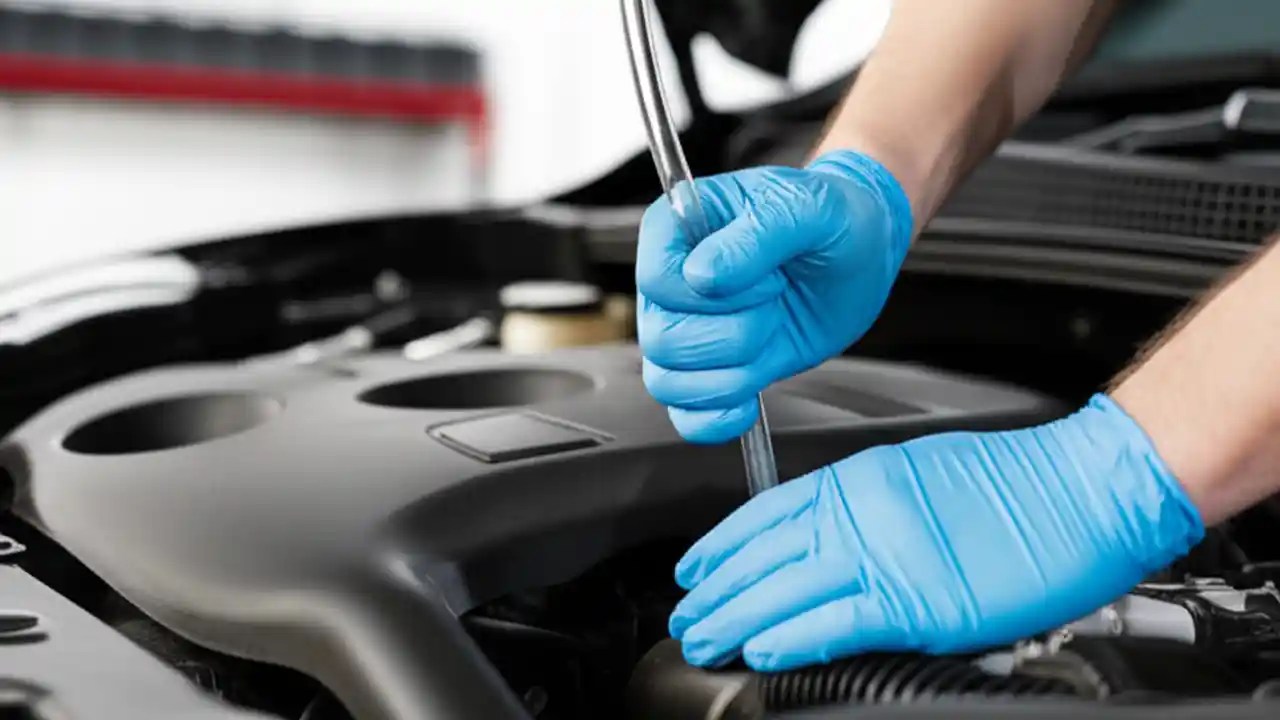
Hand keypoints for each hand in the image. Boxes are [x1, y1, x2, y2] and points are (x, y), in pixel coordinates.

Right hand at [636, 150, 912, 443]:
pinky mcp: (708, 370)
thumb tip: (701, 275)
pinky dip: (716, 418)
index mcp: (675, 230)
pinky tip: (748, 402)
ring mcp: (684, 329)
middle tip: (774, 303)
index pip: (657, 282)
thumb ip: (755, 236)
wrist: (861, 252)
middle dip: (736, 334)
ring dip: (734, 373)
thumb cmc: (829, 218)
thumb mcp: (807, 209)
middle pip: (663, 339)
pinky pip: (685, 415)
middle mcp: (669, 283)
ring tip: (769, 335)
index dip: (715, 295)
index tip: (765, 279)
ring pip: (669, 382)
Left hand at [668, 394, 1203, 670]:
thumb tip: (827, 536)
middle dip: (717, 591)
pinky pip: (839, 621)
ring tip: (704, 639)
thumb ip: (866, 507)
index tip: (695, 569)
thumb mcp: (918, 476)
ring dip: (737, 620)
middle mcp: (860, 513)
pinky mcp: (919, 600)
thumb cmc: (1020, 484)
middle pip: (765, 555)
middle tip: (685, 616)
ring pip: (787, 590)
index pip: (766, 513)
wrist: (1086, 488)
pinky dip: (795, 637)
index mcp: (859, 480)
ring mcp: (887, 555)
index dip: (723, 544)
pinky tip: (762, 649)